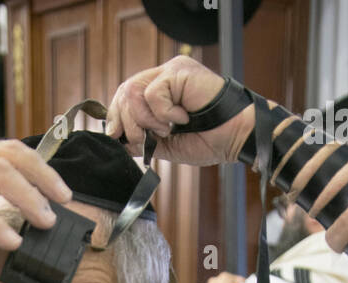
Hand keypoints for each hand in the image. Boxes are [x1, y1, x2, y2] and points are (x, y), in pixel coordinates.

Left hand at [106, 55, 250, 165]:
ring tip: (169, 129)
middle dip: (127, 122)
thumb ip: (141, 139)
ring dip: (147, 121)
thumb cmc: (207, 141)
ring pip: (133, 92)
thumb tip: (116, 140)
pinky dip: (164, 114)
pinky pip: (153, 94)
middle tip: (145, 139)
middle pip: (124, 92)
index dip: (115, 115)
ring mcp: (171, 71)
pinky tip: (182, 118)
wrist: (233, 138)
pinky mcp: (178, 71)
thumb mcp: (165, 145)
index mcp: (160, 91)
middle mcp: (163, 76)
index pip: (125, 95)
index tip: (115, 135)